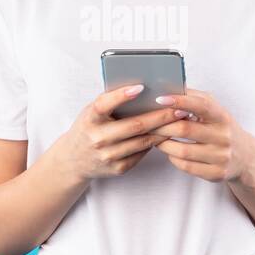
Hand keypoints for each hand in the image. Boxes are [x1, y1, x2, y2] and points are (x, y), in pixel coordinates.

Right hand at [52, 84, 188, 181]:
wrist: (74, 160)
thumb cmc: (88, 128)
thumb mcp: (92, 112)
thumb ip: (110, 102)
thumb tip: (142, 88)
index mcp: (90, 119)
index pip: (104, 105)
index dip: (121, 95)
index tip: (140, 87)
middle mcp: (98, 138)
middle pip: (135, 125)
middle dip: (160, 116)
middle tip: (180, 107)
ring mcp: (108, 156)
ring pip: (143, 141)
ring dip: (164, 130)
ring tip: (179, 120)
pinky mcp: (118, 168)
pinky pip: (142, 153)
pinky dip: (155, 142)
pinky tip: (166, 134)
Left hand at [145, 88, 254, 182]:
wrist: (245, 157)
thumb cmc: (221, 128)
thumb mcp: (214, 111)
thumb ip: (194, 99)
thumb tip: (168, 88)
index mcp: (222, 116)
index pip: (201, 105)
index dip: (179, 101)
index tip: (160, 98)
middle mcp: (224, 136)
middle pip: (185, 129)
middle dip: (162, 126)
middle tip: (149, 123)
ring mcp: (221, 156)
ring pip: (183, 151)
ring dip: (164, 144)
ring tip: (156, 138)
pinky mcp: (217, 173)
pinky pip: (186, 166)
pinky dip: (173, 158)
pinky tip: (170, 152)